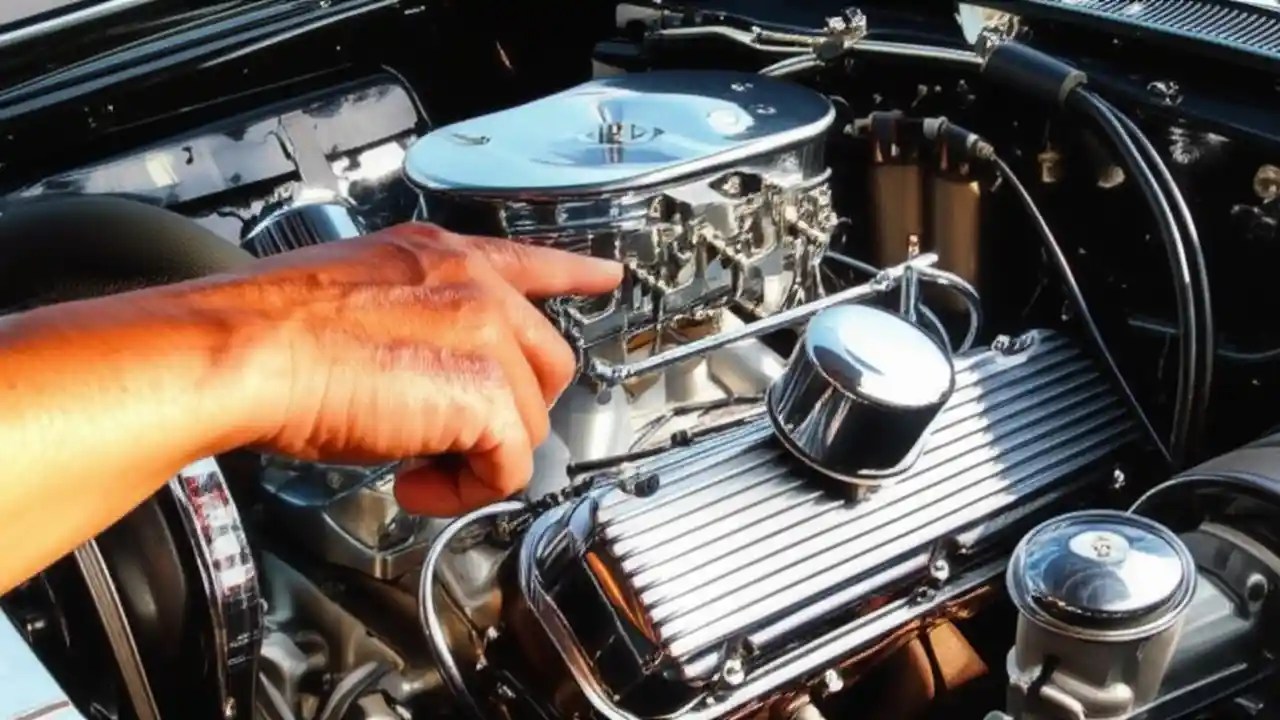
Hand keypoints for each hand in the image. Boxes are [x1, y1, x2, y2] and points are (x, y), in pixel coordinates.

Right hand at [204, 222, 621, 514]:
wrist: (248, 349)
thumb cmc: (272, 330)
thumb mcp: (354, 298)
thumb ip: (411, 322)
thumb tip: (421, 375)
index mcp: (441, 257)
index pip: (528, 261)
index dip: (573, 273)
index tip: (604, 277)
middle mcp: (475, 288)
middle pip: (544, 362)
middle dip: (509, 409)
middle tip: (453, 435)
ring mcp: (488, 339)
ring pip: (527, 422)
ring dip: (477, 455)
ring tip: (413, 462)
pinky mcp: (488, 397)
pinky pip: (510, 467)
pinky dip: (467, 492)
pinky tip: (418, 486)